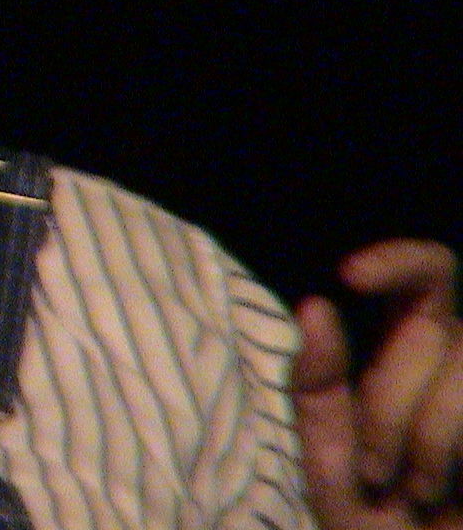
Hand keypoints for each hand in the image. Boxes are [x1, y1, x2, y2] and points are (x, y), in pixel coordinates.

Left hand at [292, 239, 462, 527]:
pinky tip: (446, 494)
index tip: (350, 275)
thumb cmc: (371, 521)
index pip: (428, 275)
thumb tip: (315, 303)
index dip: (401, 259)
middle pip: (437, 329)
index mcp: (407, 351)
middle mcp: (459, 364)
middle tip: (373, 468)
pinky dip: (451, 448)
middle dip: (392, 400)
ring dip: (430, 433)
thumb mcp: (328, 456)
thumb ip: (317, 385)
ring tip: (412, 487)